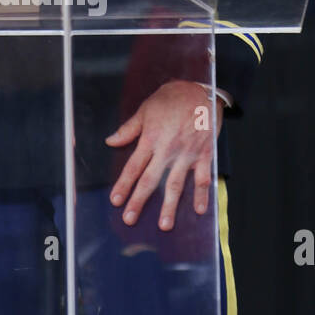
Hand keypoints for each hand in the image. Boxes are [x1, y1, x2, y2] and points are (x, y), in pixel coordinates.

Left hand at [105, 80, 222, 230]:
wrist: (202, 90)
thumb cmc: (173, 97)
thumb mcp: (146, 108)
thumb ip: (129, 129)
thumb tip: (111, 141)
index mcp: (151, 139)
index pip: (133, 167)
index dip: (124, 185)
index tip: (116, 200)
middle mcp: (167, 150)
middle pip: (150, 180)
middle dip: (139, 201)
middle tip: (130, 219)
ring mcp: (187, 154)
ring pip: (175, 184)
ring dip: (169, 206)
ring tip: (164, 225)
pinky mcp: (204, 154)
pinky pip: (202, 178)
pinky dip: (201, 195)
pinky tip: (199, 211)